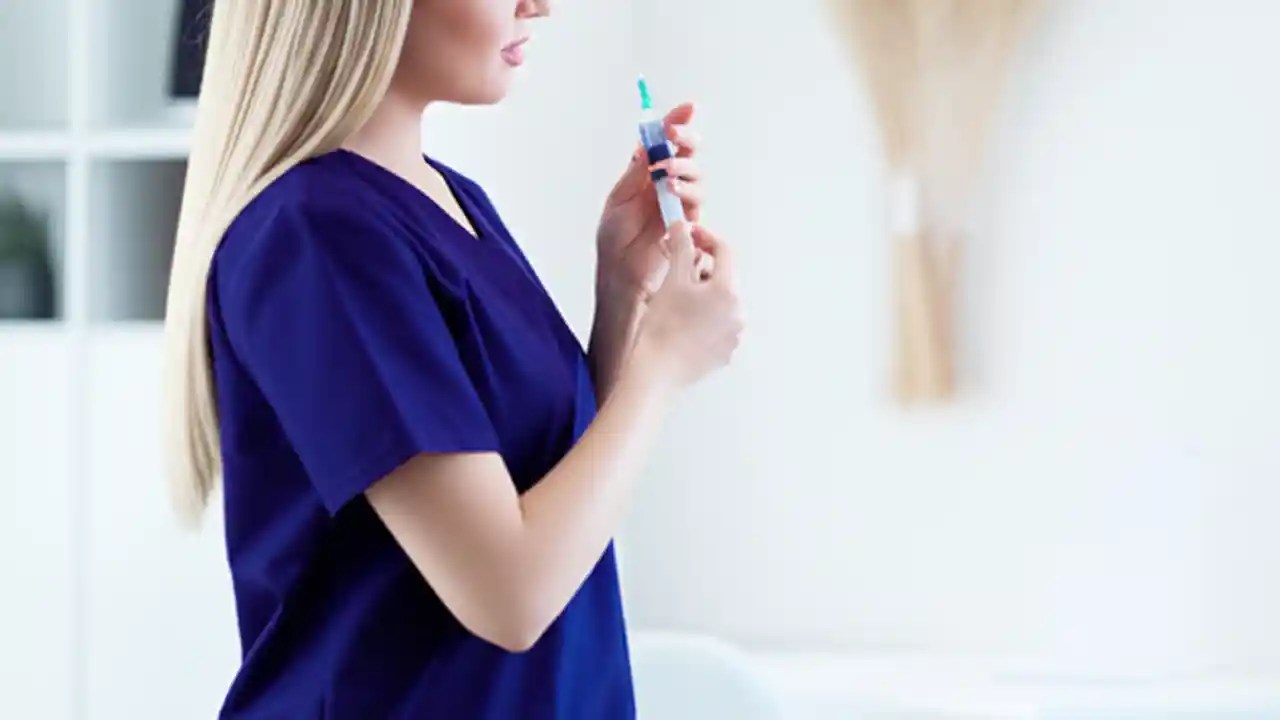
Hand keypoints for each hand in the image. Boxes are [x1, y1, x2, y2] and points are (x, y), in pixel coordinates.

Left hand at [596, 102, 705, 298]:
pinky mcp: (688, 223)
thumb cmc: (614, 241)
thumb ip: (635, 173)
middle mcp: (665, 185)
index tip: (688, 108)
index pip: (666, 142)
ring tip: (665, 174)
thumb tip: (647, 145)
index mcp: (646, 174)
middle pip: (688, 153)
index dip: (678, 122)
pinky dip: (688, 192)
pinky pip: (696, 201)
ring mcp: (678, 203)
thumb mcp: (618, 201)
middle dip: (686, 140)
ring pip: (696, 175)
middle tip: (675, 137)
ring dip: (683, 168)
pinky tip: (673, 192)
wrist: (621, 275)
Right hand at [631, 222, 741, 388]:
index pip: (725, 251)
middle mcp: (738, 313)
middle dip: (700, 269)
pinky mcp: (725, 353)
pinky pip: (717, 325)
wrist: (656, 372)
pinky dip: (703, 317)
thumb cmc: (662, 329)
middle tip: (675, 271)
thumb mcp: (672, 279)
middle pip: (723, 278)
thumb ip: (681, 248)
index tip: (689, 237)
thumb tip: (683, 228)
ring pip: (719, 302)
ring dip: (701, 295)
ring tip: (674, 301)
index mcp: (729, 292)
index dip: (705, 238)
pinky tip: (681, 323)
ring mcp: (734, 336)